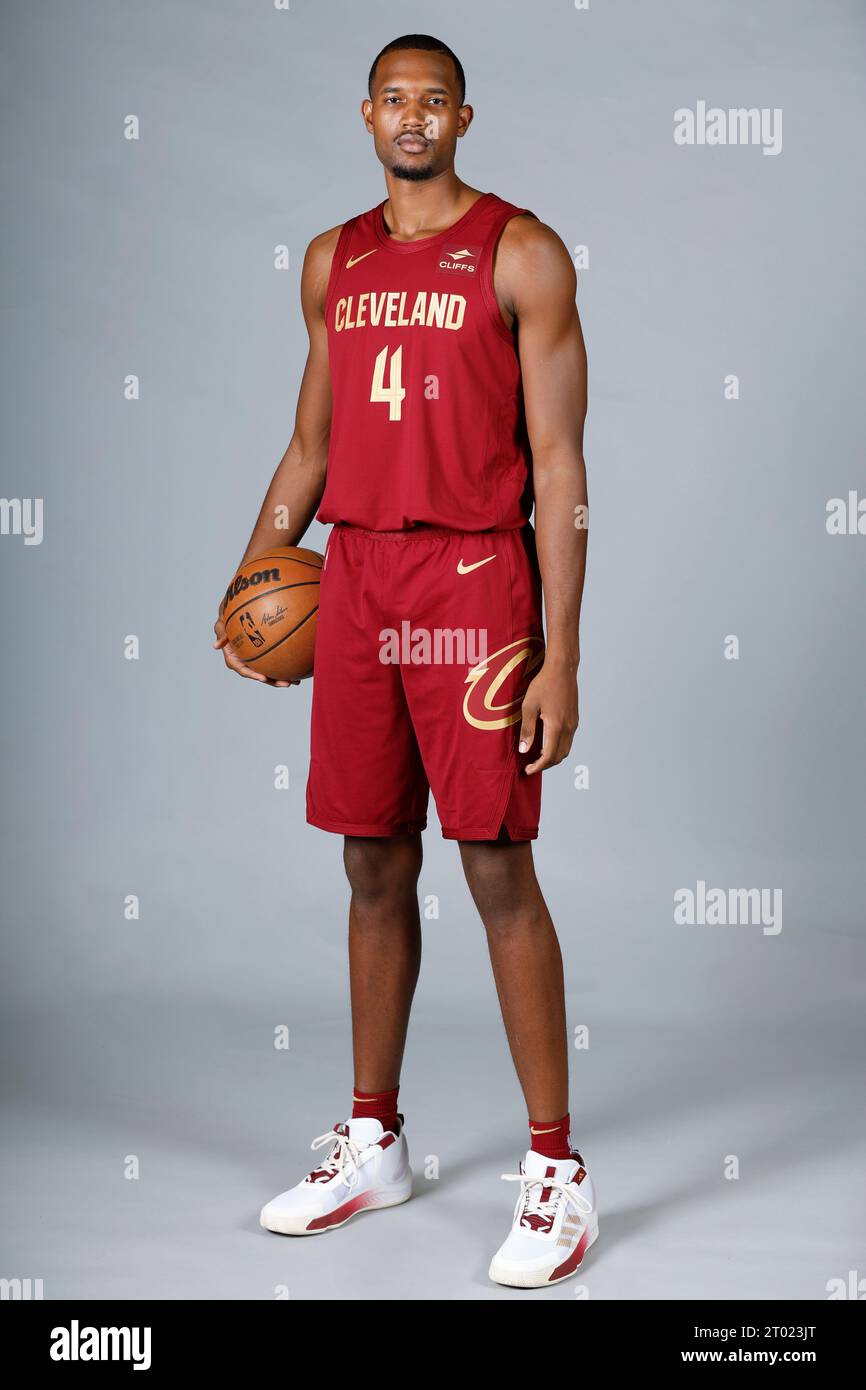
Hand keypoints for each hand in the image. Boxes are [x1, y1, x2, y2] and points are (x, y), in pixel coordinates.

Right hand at [213, 615, 298, 686]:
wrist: (236, 612)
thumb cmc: (228, 618)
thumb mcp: (221, 624)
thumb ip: (220, 633)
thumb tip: (215, 646)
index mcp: (234, 658)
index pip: (243, 670)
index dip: (253, 675)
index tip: (263, 678)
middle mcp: (245, 662)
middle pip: (259, 675)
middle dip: (273, 681)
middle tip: (287, 683)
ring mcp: (255, 659)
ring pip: (269, 671)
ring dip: (282, 677)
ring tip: (296, 681)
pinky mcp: (263, 654)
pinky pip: (274, 661)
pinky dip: (285, 665)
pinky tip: (298, 667)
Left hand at [518, 659, 577, 774]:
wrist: (562, 669)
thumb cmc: (543, 684)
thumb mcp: (529, 706)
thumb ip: (527, 729)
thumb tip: (524, 750)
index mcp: (556, 726)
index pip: (549, 756)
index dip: (538, 766)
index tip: (528, 770)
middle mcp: (568, 728)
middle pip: (559, 756)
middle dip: (545, 765)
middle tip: (531, 765)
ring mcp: (573, 724)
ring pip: (565, 749)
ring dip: (553, 757)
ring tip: (537, 756)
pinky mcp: (575, 719)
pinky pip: (568, 740)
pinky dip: (558, 747)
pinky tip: (546, 742)